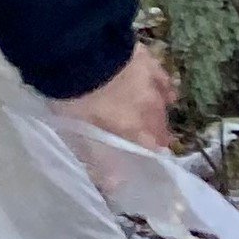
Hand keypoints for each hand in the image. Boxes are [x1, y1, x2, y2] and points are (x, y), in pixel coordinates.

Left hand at [53, 41, 177, 152]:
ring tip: (145, 110)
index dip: (148, 153)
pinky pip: (161, 77)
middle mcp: (152, 107)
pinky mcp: (148, 59)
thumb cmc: (74, 96)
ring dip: (156, 109)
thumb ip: (98, 160)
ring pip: (163, 102)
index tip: (142, 155)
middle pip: (160, 126)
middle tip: (139, 133)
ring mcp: (153, 82)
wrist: (77, 50)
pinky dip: (159, 85)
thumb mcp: (78, 132)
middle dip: (153, 132)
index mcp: (136, 127)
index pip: (152, 148)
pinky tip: (154, 84)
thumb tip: (114, 188)